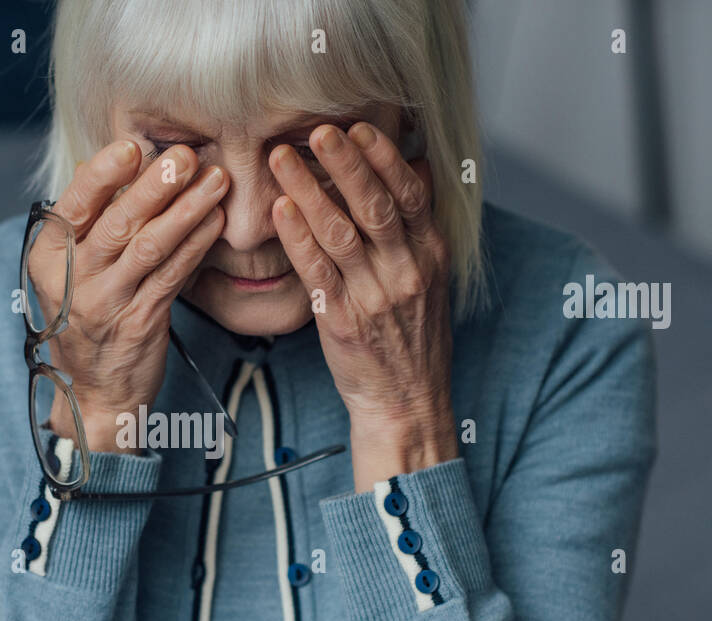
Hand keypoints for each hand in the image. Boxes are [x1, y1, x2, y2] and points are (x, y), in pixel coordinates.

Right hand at [28, 140, 229, 452]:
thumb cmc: (87, 316)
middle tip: (187, 157)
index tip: (133, 146)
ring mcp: (106, 304)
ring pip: (149, 247)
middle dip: (156, 186)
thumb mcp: (70, 270)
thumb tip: (103, 162)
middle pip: (117, 223)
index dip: (103, 175)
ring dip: (187, 210)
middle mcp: (72, 280)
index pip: (74, 206)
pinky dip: (196, 245)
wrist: (94, 391)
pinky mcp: (140, 323)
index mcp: (49, 257)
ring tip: (215, 181)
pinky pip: (172, 276)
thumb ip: (86, 224)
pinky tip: (215, 221)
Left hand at [269, 121, 458, 490]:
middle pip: (376, 207)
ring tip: (282, 159)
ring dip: (310, 191)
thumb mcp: (430, 279)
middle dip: (346, 164)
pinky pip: (317, 272)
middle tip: (318, 129)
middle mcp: (406, 272)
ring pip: (341, 234)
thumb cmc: (412, 338)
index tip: (360, 128)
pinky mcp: (342, 321)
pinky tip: (280, 210)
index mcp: (430, 256)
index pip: (411, 196)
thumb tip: (413, 168)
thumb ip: (418, 228)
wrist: (407, 402)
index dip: (384, 159)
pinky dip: (298, 237)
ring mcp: (374, 298)